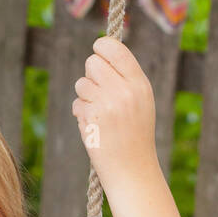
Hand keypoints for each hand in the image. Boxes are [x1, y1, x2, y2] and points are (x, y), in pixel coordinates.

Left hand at [71, 36, 156, 187]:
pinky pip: (77, 103)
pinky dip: (81, 114)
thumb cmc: (135, 135)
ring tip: (100, 114)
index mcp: (140, 84)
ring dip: (85, 96)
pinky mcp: (92, 118)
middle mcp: (125, 91)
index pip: (115, 47)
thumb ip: (124, 77)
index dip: (101, 46)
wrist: (133, 170)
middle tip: (99, 92)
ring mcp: (107, 104)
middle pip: (92, 62)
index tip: (98, 51)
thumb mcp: (140, 102)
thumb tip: (100, 53)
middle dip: (90, 75)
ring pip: (81, 83)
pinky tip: (95, 127)